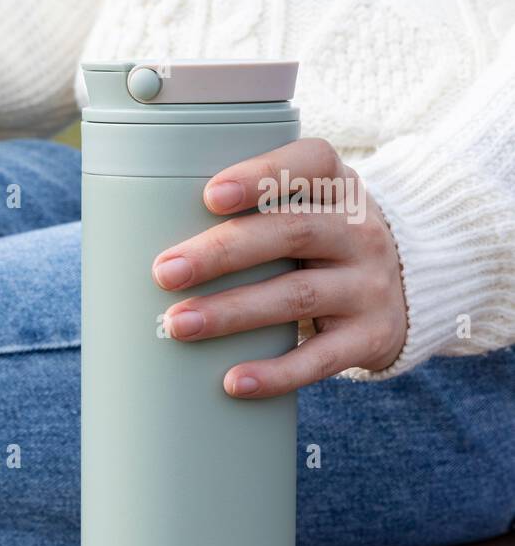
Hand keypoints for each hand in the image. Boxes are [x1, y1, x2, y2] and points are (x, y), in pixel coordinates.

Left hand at [152, 137, 406, 397]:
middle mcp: (360, 229)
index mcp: (337, 186)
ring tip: (178, 324)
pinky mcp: (372, 337)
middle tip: (164, 272)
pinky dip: (276, 372)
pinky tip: (233, 382)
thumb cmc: (320, 244)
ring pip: (297, 295)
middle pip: (289, 233)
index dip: (260, 176)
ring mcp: (370, 284)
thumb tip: (136, 236)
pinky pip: (321, 358)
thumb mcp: (306, 210)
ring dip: (232, 312)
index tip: (209, 195)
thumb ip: (250, 211)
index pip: (310, 164)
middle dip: (221, 253)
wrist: (409, 290)